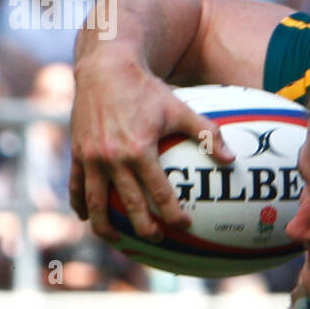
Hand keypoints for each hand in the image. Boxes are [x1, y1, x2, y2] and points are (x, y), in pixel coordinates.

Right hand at [69, 56, 233, 240]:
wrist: (105, 67)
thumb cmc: (146, 89)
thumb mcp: (179, 108)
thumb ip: (206, 134)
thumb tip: (233, 159)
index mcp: (140, 150)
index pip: (160, 192)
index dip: (173, 214)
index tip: (185, 226)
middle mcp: (113, 158)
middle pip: (129, 204)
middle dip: (144, 227)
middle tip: (158, 240)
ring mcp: (92, 157)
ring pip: (96, 202)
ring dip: (105, 226)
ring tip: (117, 241)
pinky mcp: (78, 152)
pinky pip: (76, 185)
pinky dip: (79, 204)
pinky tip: (85, 217)